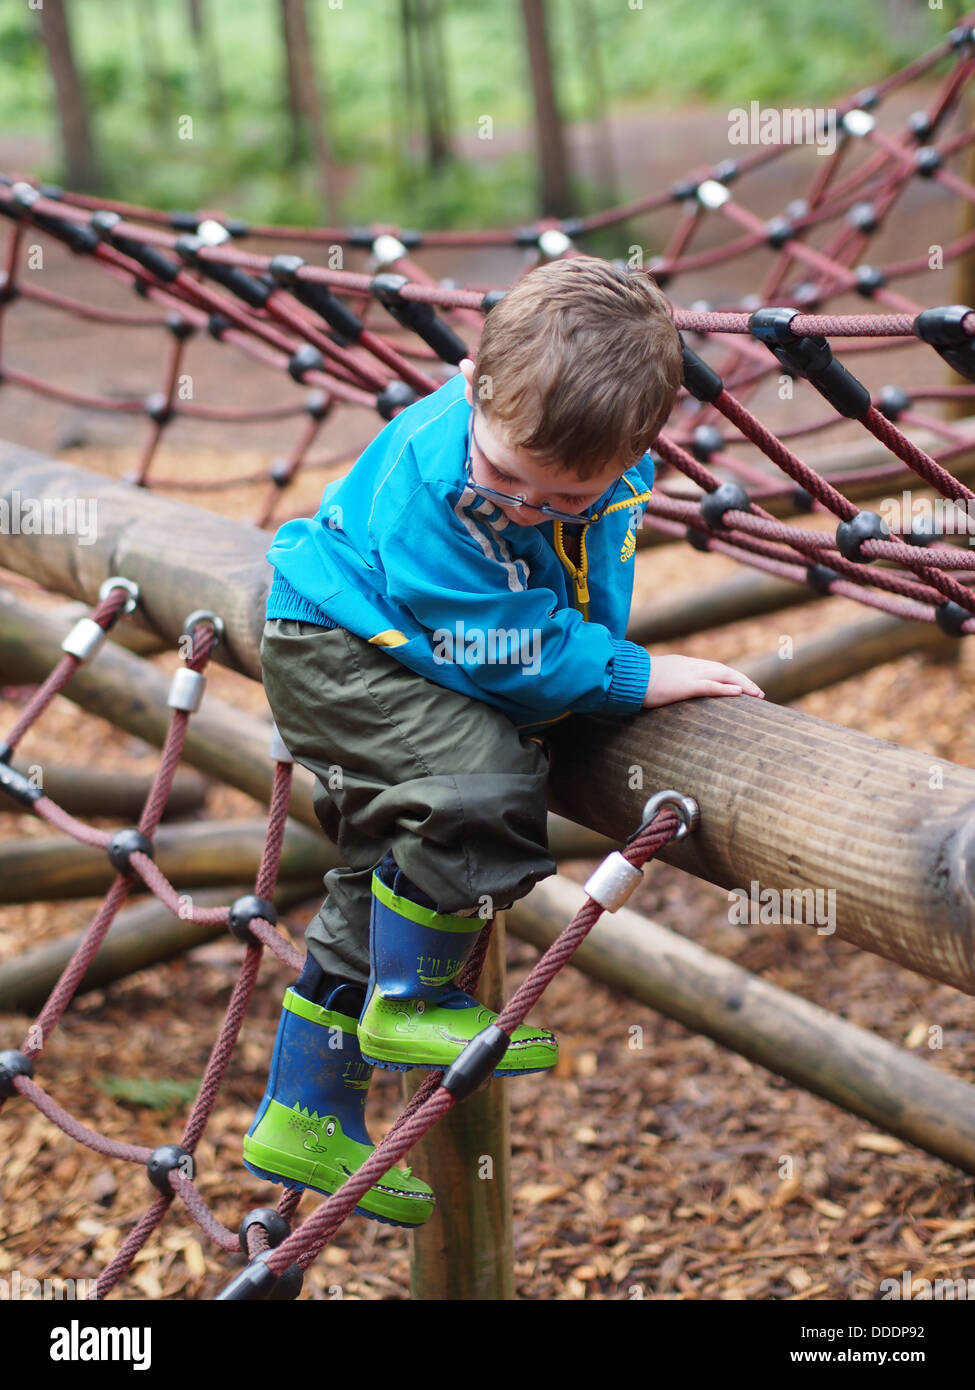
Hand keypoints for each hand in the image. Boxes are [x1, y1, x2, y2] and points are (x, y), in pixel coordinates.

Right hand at [642, 654, 764, 708]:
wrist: (623, 676)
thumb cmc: (634, 681)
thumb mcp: (654, 680)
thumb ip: (667, 683)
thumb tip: (670, 692)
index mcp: (683, 664)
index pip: (714, 669)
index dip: (731, 677)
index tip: (743, 688)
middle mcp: (689, 666)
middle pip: (724, 670)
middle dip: (743, 681)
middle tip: (759, 693)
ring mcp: (687, 674)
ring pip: (722, 675)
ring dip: (743, 684)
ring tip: (757, 694)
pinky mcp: (683, 685)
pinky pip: (709, 685)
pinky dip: (725, 688)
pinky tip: (739, 693)